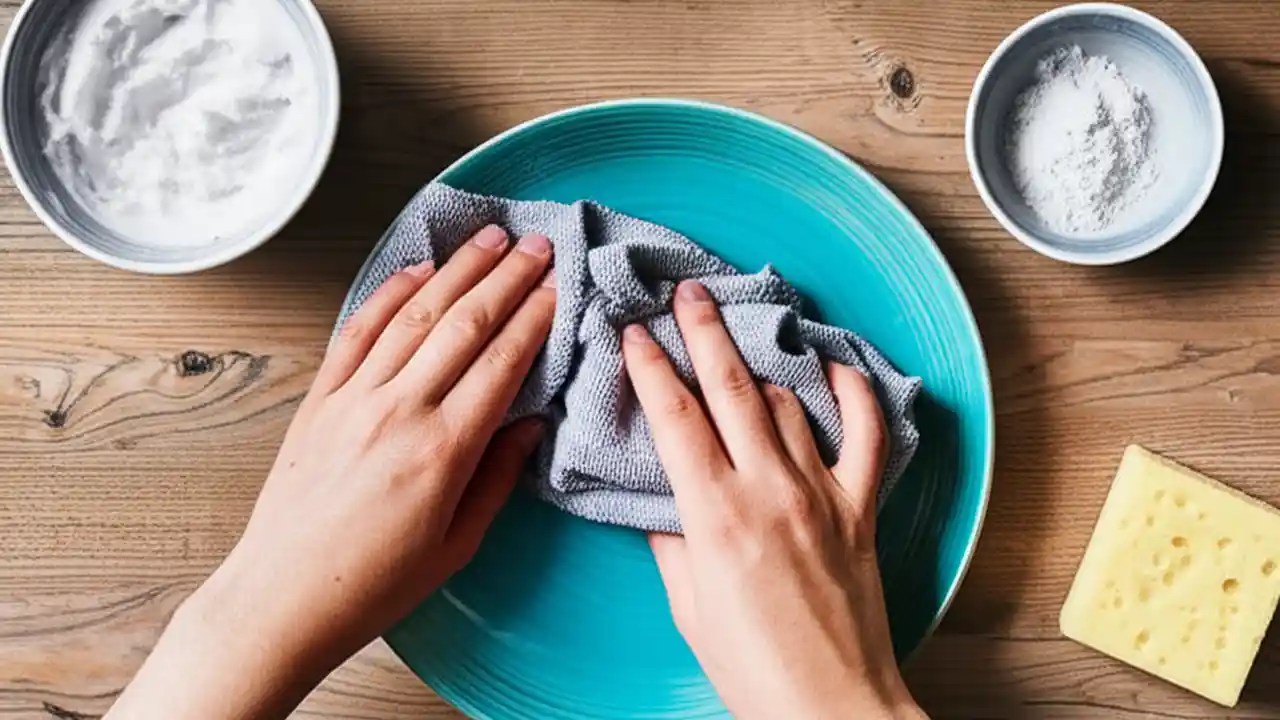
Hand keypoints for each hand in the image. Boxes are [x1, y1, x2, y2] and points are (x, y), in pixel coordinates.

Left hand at [108, 226, 555, 718]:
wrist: (283, 598)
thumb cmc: (375, 584)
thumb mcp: (457, 546)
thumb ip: (497, 478)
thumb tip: (529, 424)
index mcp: (443, 452)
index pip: (502, 363)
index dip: (536, 317)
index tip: (559, 286)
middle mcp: (399, 412)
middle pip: (465, 325)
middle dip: (508, 278)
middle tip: (539, 245)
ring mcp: (354, 400)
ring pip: (416, 316)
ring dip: (457, 270)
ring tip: (490, 238)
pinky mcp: (320, 400)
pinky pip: (358, 331)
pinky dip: (390, 294)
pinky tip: (419, 270)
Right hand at [622, 280, 925, 719]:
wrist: (831, 707)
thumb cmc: (752, 669)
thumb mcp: (689, 606)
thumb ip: (673, 541)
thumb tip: (664, 501)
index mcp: (715, 516)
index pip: (675, 418)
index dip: (651, 367)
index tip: (635, 332)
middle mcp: (769, 490)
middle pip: (730, 388)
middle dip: (703, 331)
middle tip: (687, 293)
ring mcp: (822, 494)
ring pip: (786, 404)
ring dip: (760, 364)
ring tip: (742, 333)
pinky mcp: (861, 509)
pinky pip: (866, 435)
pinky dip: (853, 394)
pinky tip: (833, 369)